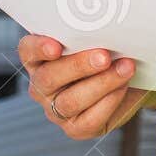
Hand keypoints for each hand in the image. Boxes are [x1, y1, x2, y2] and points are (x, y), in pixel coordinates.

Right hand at [19, 34, 150, 139]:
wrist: (128, 81)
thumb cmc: (108, 53)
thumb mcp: (97, 40)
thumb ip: (93, 33)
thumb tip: (109, 26)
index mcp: (39, 58)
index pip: (28, 51)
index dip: (38, 48)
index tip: (56, 46)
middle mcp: (42, 85)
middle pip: (49, 77)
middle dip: (79, 66)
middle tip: (105, 56)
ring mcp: (55, 109)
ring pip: (70, 101)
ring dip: (101, 83)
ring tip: (125, 68)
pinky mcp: (75, 128)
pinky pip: (89, 120)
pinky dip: (109, 101)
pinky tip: (123, 86)